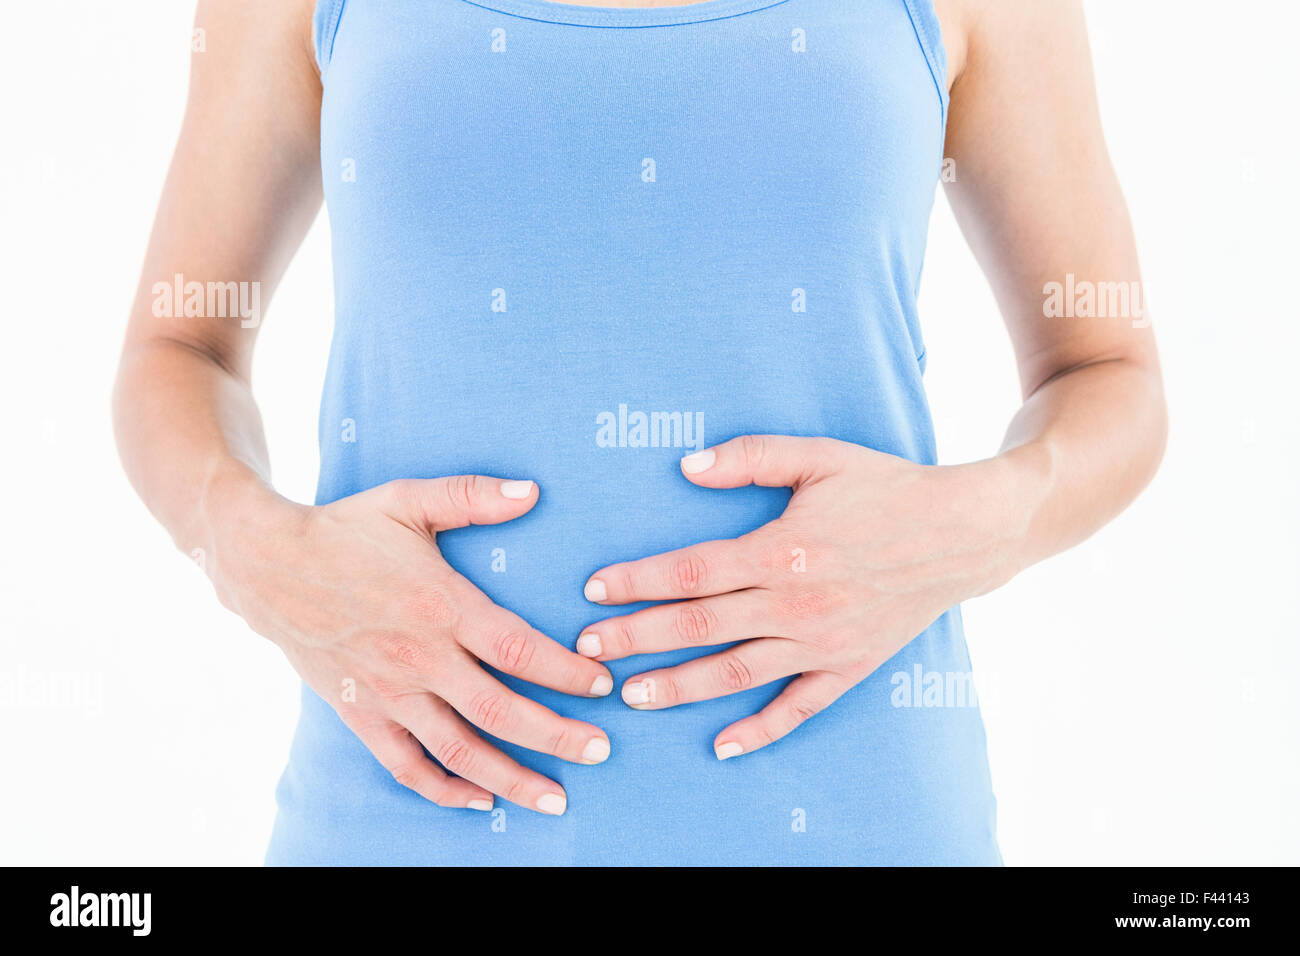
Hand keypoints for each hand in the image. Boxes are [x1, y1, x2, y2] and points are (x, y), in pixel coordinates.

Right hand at [208, 475, 613, 814]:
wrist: (265, 565)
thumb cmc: (344, 529)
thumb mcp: (408, 501)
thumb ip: (472, 496)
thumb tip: (532, 491)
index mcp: (440, 606)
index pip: (519, 651)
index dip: (568, 672)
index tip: (604, 684)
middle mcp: (419, 658)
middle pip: (500, 711)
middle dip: (557, 736)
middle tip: (602, 751)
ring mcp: (389, 692)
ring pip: (459, 751)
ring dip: (511, 780)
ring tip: (555, 798)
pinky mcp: (362, 715)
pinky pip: (406, 766)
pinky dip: (444, 791)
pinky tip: (481, 801)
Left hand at [576, 436, 1029, 758]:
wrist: (964, 533)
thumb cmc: (887, 488)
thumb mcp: (820, 456)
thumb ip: (751, 458)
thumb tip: (686, 466)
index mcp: (781, 551)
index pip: (691, 572)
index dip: (637, 581)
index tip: (594, 589)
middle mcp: (795, 604)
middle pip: (699, 628)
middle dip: (637, 639)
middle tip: (587, 652)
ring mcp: (821, 643)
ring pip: (735, 673)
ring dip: (679, 687)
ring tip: (632, 697)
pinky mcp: (848, 667)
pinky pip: (798, 708)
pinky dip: (760, 730)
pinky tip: (722, 745)